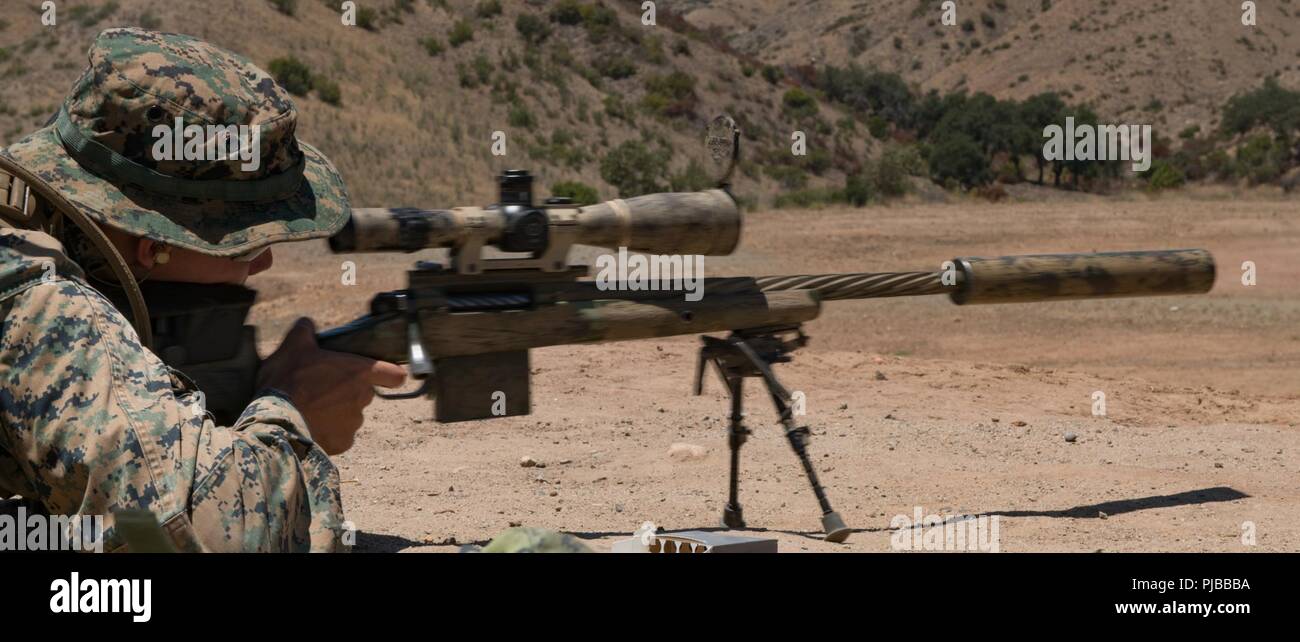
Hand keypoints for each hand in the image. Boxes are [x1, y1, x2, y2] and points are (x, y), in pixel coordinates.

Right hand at [256, 318, 406, 454]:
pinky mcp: (343, 443)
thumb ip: (305, 330)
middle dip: (346, 392)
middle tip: (321, 389)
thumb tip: (307, 323)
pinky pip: (340, 436)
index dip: (389, 374)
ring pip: (350, 415)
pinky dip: (328, 432)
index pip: (395, 375)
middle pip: (363, 393)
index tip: (382, 375)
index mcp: (360, 372)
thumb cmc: (288, 380)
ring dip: (336, 413)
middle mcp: (364, 398)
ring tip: (310, 409)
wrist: (276, 420)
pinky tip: (309, 426)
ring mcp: (355, 423)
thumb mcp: (293, 346)